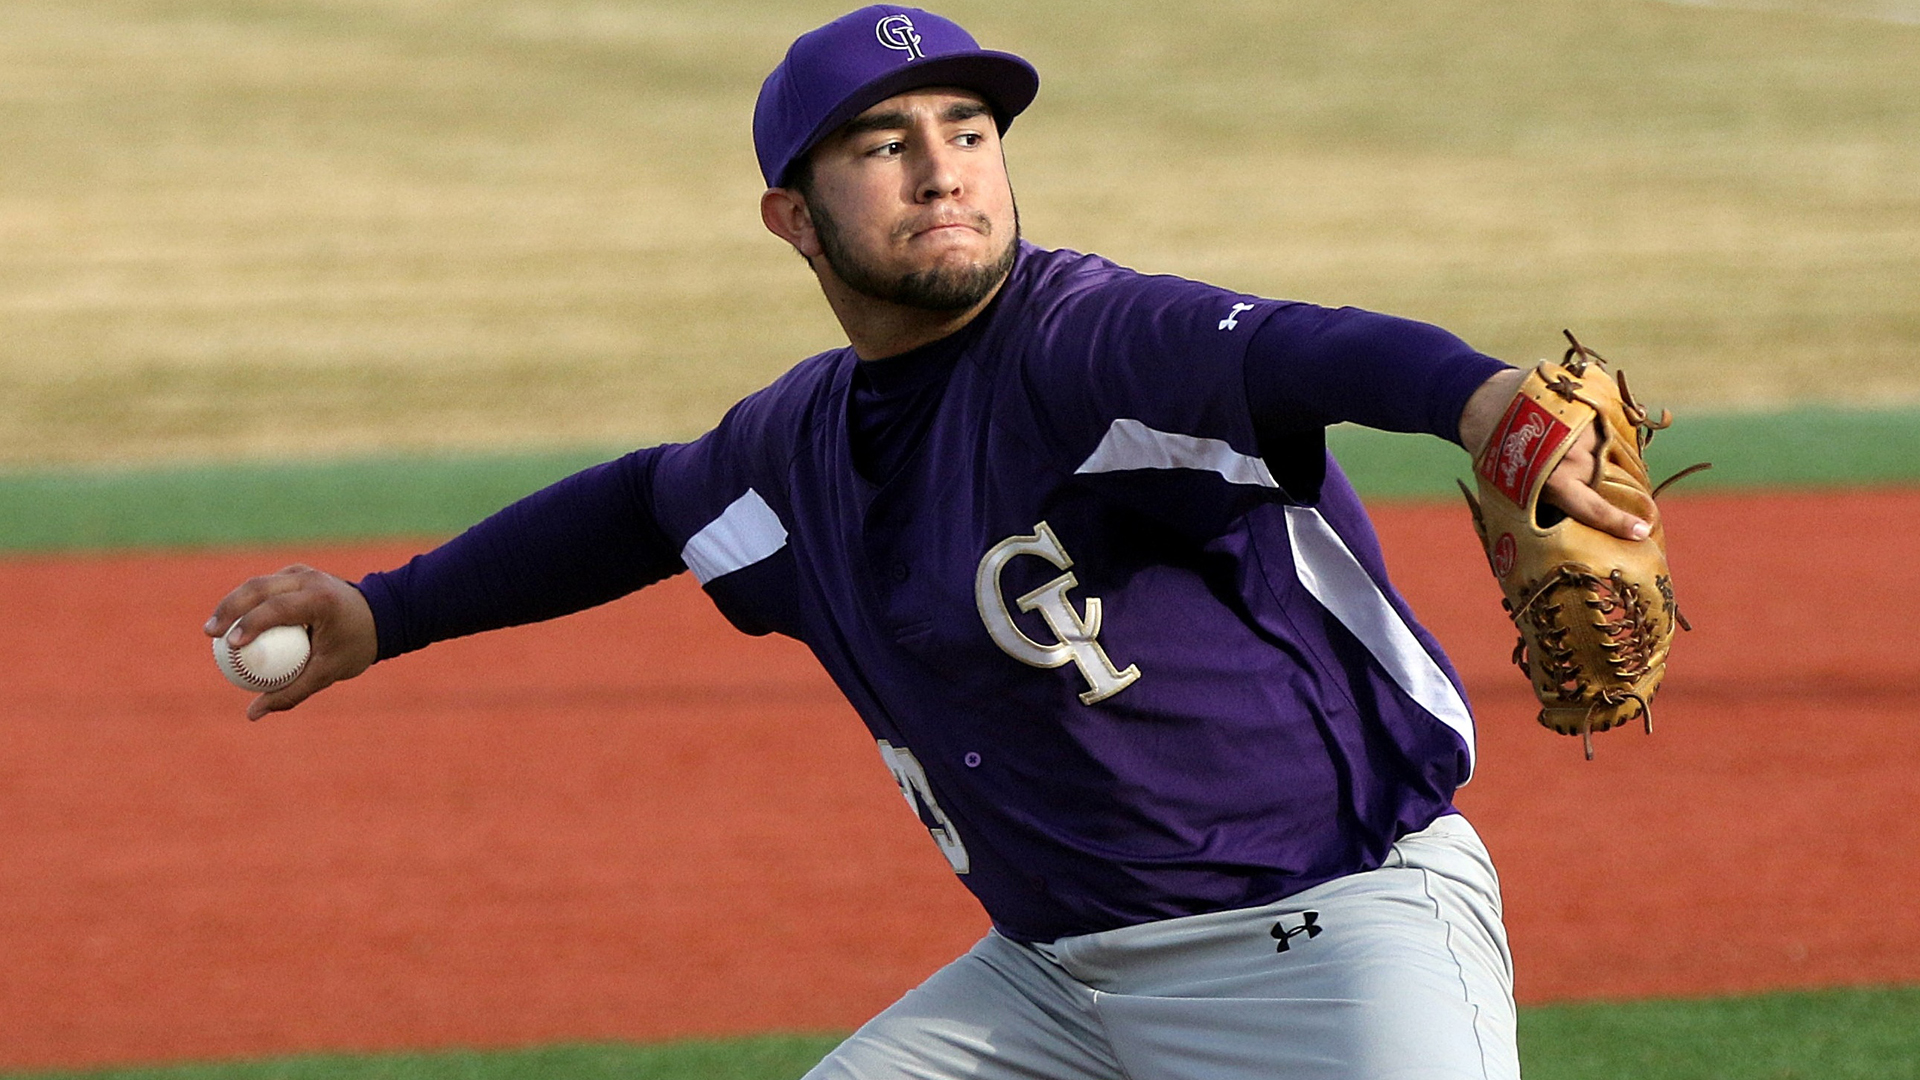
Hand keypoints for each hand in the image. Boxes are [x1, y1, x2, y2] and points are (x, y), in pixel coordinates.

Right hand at [204, 565, 377, 719]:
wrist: (379, 616)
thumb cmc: (354, 647)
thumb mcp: (327, 673)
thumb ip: (291, 693)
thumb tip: (253, 714)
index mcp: (322, 599)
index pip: (278, 608)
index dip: (251, 624)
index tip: (231, 645)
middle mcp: (310, 579)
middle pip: (259, 588)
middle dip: (229, 609)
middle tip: (210, 635)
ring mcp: (302, 572)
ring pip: (257, 583)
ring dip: (232, 604)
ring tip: (213, 630)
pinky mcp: (295, 572)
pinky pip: (264, 587)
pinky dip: (246, 602)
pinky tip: (230, 623)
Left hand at [1459, 368, 1647, 541]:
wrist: (1482, 400)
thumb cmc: (1493, 453)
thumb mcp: (1513, 486)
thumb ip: (1547, 502)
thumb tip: (1567, 524)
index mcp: (1555, 481)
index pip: (1595, 509)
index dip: (1620, 522)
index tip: (1641, 531)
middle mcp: (1575, 455)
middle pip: (1610, 479)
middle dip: (1613, 486)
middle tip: (1603, 484)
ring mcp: (1586, 427)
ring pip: (1612, 451)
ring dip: (1606, 456)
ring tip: (1583, 451)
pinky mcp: (1590, 405)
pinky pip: (1609, 425)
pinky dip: (1603, 432)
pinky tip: (1585, 431)